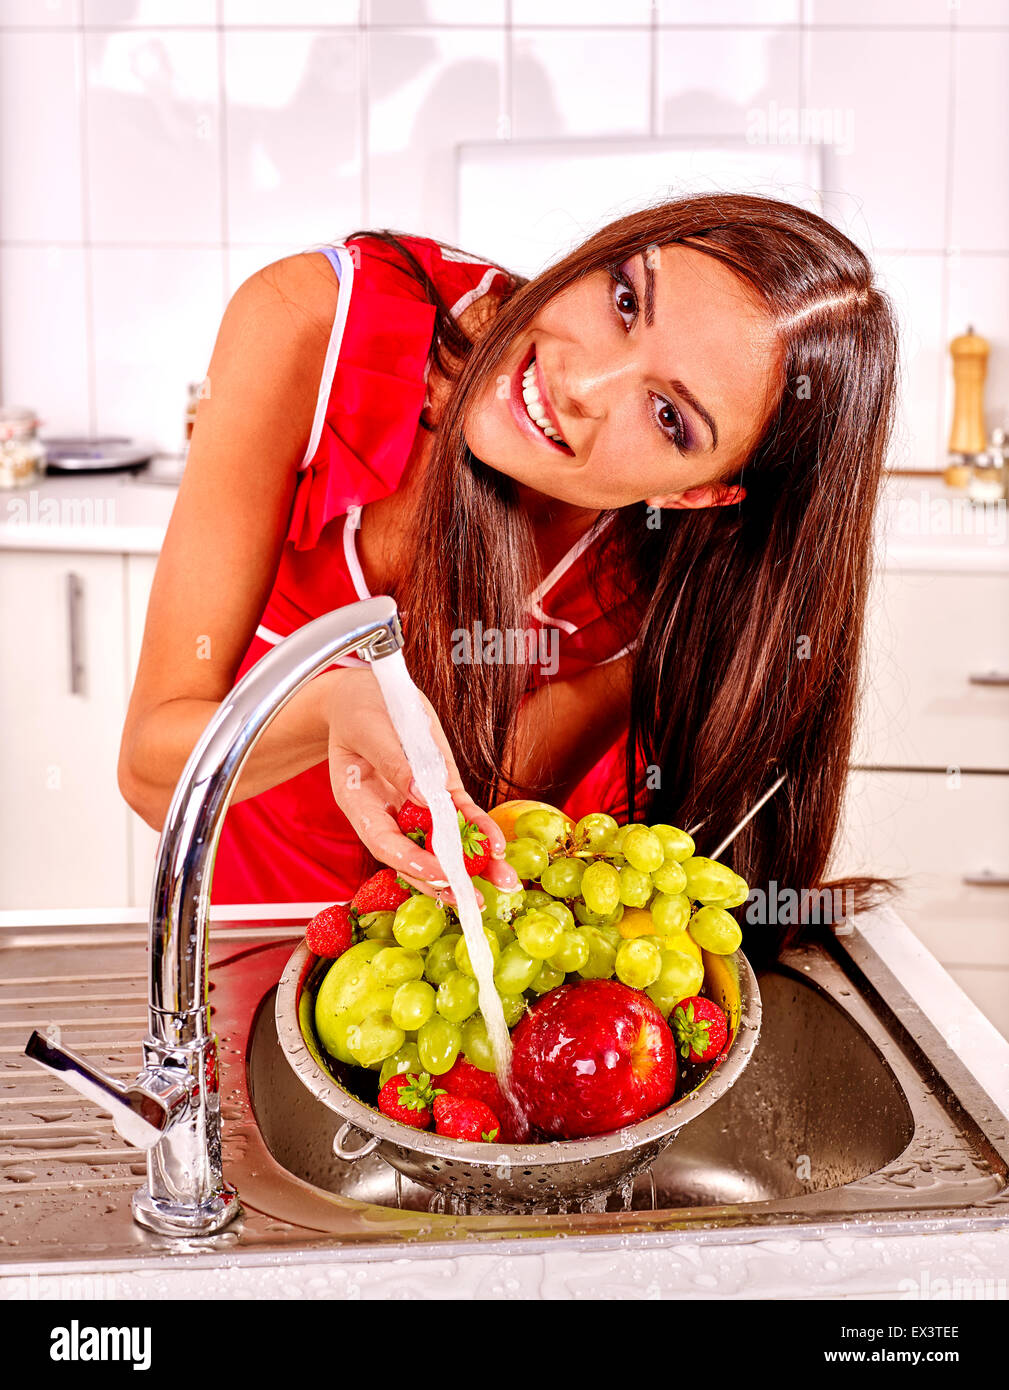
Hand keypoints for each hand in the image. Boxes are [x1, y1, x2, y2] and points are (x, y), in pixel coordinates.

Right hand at [323, 666, 521, 904]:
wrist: (368, 693)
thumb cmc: (358, 709)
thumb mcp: (370, 730)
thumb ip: (394, 762)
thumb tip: (423, 794)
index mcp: (360, 804)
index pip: (384, 844)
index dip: (410, 862)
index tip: (438, 874)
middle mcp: (388, 813)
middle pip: (417, 855)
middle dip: (446, 880)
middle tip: (473, 901)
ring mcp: (416, 803)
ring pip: (446, 841)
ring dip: (475, 863)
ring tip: (503, 883)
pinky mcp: (440, 787)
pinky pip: (462, 814)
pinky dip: (481, 828)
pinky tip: (499, 844)